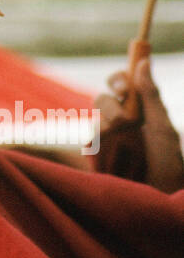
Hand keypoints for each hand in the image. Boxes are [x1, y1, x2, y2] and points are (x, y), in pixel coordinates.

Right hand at [95, 59, 183, 193]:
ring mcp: (106, 138)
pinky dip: (101, 148)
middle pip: (102, 98)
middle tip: (126, 121)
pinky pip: (89, 142)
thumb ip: (151, 95)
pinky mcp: (95, 156)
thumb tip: (144, 61)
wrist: (160, 197)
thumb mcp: (163, 128)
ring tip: (129, 150)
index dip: (118, 80)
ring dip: (111, 130)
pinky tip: (115, 160)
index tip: (126, 88)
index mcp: (138, 108)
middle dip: (112, 106)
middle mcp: (119, 120)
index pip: (120, 83)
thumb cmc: (168, 163)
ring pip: (95, 119)